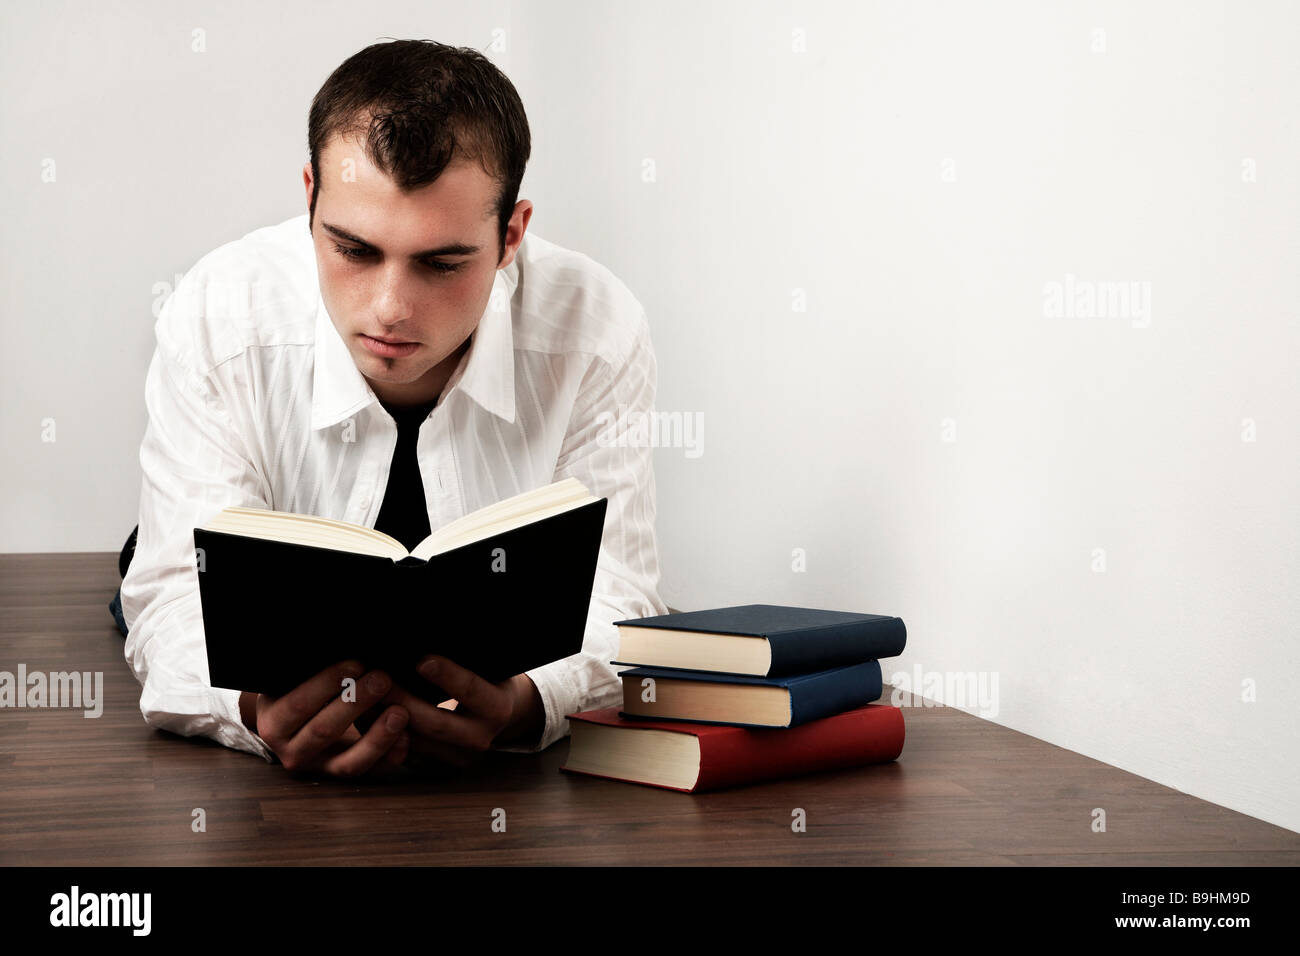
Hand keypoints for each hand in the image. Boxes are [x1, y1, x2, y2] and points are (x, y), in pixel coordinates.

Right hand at [239, 661, 410, 778]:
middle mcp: (293, 751)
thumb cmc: (300, 690)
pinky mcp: (346, 776)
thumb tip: (332, 635)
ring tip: (401, 711)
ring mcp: (321, 768)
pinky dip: (390, 756)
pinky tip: (406, 737)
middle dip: (356, 703)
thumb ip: (307, 666)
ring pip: (350, 763)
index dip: (327, 684)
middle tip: (383, 679)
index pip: (299, 704)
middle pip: (325, 731)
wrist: (297, 724)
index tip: (355, 664)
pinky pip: (371, 773)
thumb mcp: (293, 679)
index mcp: (275, 722)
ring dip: (378, 736)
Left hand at [376, 656, 543, 773]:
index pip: (471, 690)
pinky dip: (386, 734)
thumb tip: (437, 632)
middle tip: (380, 681)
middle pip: (436, 723)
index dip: (447, 675)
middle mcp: (481, 737)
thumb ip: (468, 656)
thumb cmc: (490, 678)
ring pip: (417, 742)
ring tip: (366, 697)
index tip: (422, 660)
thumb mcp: (489, 665)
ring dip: (388, 721)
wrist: (502, 713)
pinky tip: (369, 716)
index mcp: (497, 708)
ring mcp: (459, 757)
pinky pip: (408, 753)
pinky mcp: (439, 767)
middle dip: (404, 702)